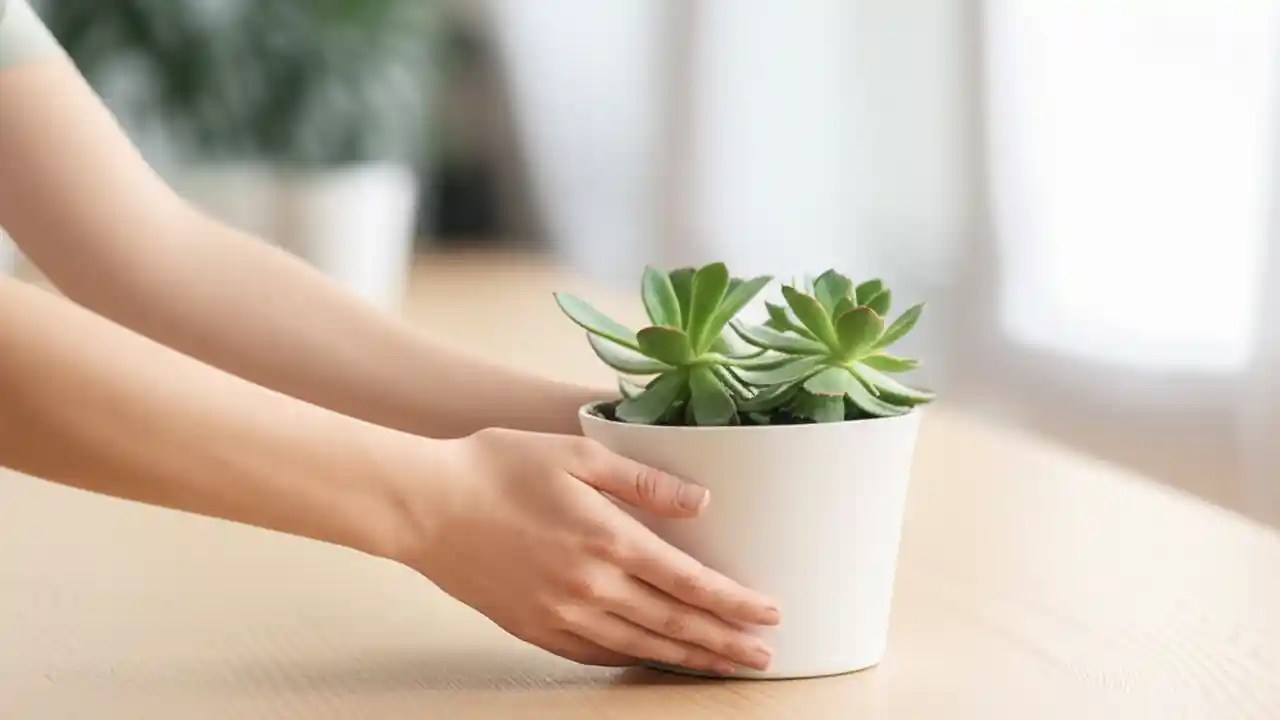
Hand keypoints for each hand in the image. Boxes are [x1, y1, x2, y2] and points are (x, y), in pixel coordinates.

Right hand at [398, 428, 780, 674]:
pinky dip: (634, 661)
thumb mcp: (577, 453)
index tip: (770, 613)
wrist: (426, 505)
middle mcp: (591, 585)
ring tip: (724, 667)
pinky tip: (653, 660)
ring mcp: (561, 613)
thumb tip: (701, 503)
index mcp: (608, 538)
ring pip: (641, 646)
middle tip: (765, 657)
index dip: (734, 601)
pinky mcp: (534, 628)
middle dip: (725, 642)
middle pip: (675, 623)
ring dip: (688, 659)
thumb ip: (644, 480)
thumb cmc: (499, 467)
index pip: (690, 582)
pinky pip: (596, 654)